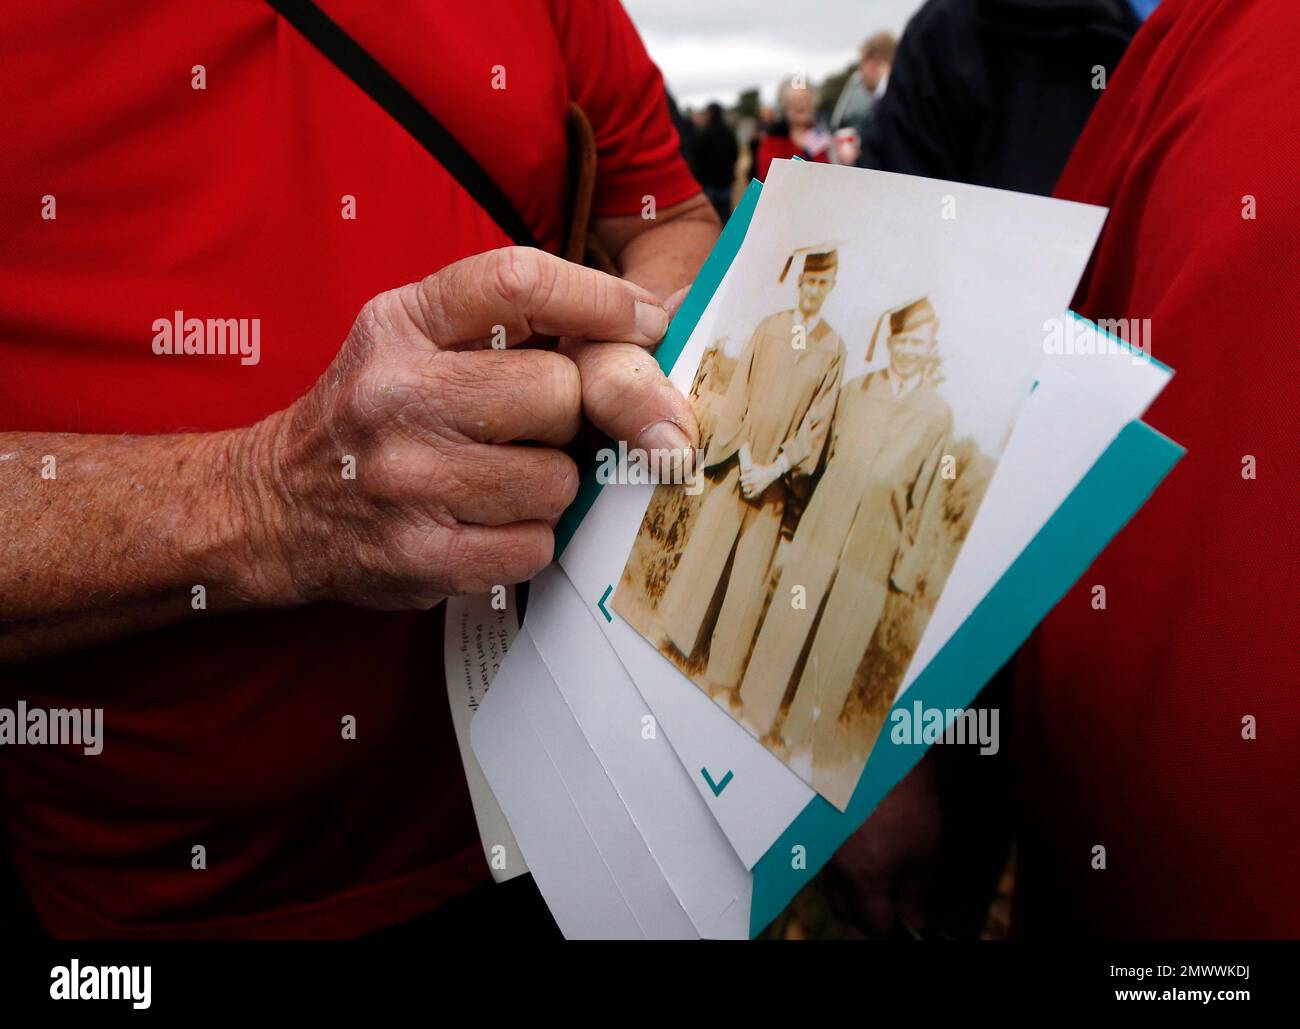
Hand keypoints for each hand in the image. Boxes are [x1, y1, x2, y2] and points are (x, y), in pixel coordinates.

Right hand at [238, 246, 690, 608]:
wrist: (274, 508)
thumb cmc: (373, 416)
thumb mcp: (413, 339)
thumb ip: (511, 322)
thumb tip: (649, 329)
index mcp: (398, 324)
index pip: (517, 281)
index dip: (599, 300)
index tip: (643, 322)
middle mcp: (395, 395)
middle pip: (559, 391)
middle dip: (568, 414)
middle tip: (532, 427)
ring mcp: (405, 481)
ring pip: (557, 480)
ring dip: (549, 485)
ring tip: (499, 480)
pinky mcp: (419, 558)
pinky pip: (535, 546)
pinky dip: (527, 541)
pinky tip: (485, 526)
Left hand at [739, 461, 782, 498]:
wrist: (771, 473)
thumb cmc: (762, 469)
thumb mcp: (755, 467)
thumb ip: (748, 468)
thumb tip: (742, 470)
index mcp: (750, 476)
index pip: (741, 479)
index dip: (741, 479)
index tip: (742, 479)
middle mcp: (752, 481)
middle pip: (743, 484)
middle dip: (743, 484)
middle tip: (744, 483)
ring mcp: (755, 486)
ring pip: (745, 490)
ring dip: (744, 489)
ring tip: (745, 488)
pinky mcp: (759, 490)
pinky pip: (751, 495)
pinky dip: (747, 496)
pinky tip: (745, 496)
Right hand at [821, 753, 941, 937]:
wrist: (882, 756)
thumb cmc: (907, 801)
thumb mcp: (926, 852)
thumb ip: (918, 893)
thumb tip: (915, 920)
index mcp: (864, 878)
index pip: (875, 924)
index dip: (894, 928)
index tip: (908, 922)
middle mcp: (836, 869)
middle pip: (846, 912)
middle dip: (868, 915)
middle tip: (893, 903)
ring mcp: (824, 850)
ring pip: (833, 890)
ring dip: (854, 892)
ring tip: (878, 876)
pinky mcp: (819, 833)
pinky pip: (827, 865)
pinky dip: (844, 869)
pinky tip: (863, 853)